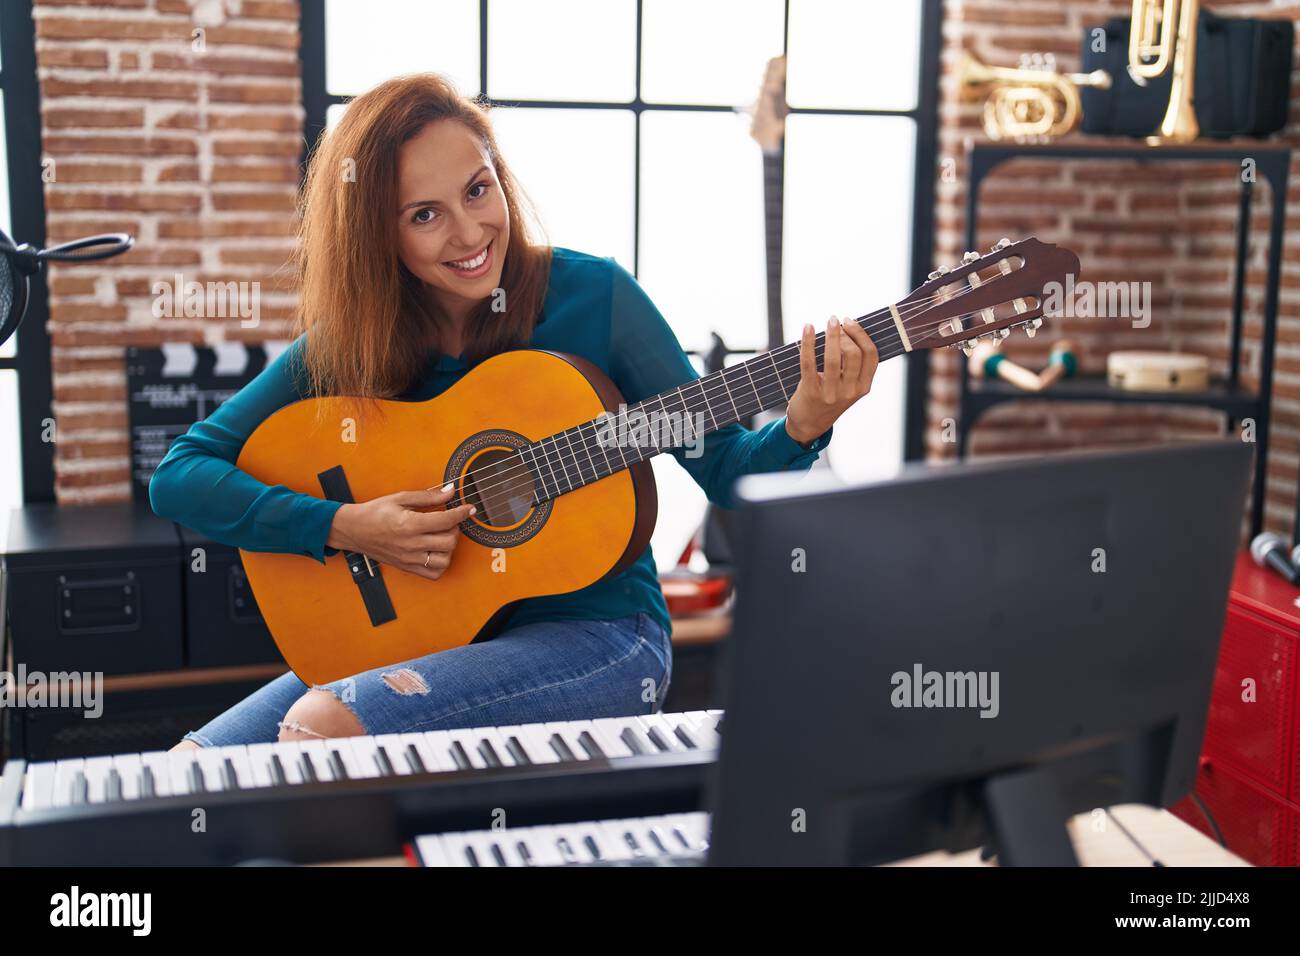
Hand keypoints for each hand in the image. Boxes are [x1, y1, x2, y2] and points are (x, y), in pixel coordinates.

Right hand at [326, 483, 475, 579]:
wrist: (353, 530)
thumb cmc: (375, 512)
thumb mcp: (400, 498)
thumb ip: (428, 497)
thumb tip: (450, 492)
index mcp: (410, 524)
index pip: (446, 520)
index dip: (462, 513)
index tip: (469, 508)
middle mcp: (411, 544)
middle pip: (449, 541)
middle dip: (455, 528)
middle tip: (448, 520)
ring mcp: (410, 559)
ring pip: (445, 560)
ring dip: (450, 547)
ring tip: (442, 536)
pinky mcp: (407, 568)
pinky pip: (434, 574)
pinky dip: (441, 564)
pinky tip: (436, 551)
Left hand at [785, 315, 878, 444]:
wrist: (809, 424)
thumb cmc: (830, 397)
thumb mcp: (849, 386)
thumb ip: (854, 366)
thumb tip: (850, 329)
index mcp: (863, 387)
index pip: (871, 355)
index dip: (862, 335)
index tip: (850, 321)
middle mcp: (850, 391)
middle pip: (854, 354)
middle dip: (846, 333)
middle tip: (836, 322)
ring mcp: (830, 394)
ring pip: (833, 358)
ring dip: (831, 335)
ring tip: (829, 321)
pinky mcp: (810, 392)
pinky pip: (809, 363)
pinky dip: (808, 342)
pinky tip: (808, 327)